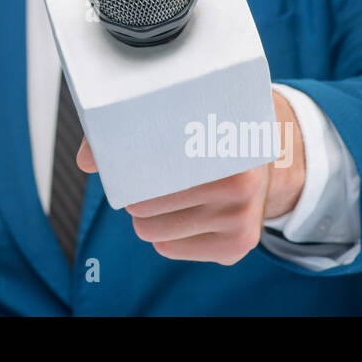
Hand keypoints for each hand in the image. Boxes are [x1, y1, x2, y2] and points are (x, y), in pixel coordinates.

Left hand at [76, 88, 305, 264]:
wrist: (274, 154)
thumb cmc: (216, 132)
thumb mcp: (187, 114)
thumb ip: (128, 128)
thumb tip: (87, 159)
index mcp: (225, 149)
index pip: (155, 171)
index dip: (130, 169)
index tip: (121, 163)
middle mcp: (240, 188)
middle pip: (144, 208)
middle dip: (135, 196)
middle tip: (140, 179)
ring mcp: (241, 222)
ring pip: (153, 233)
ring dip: (148, 216)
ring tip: (163, 192)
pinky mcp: (237, 247)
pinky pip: (170, 248)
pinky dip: (167, 232)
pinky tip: (184, 210)